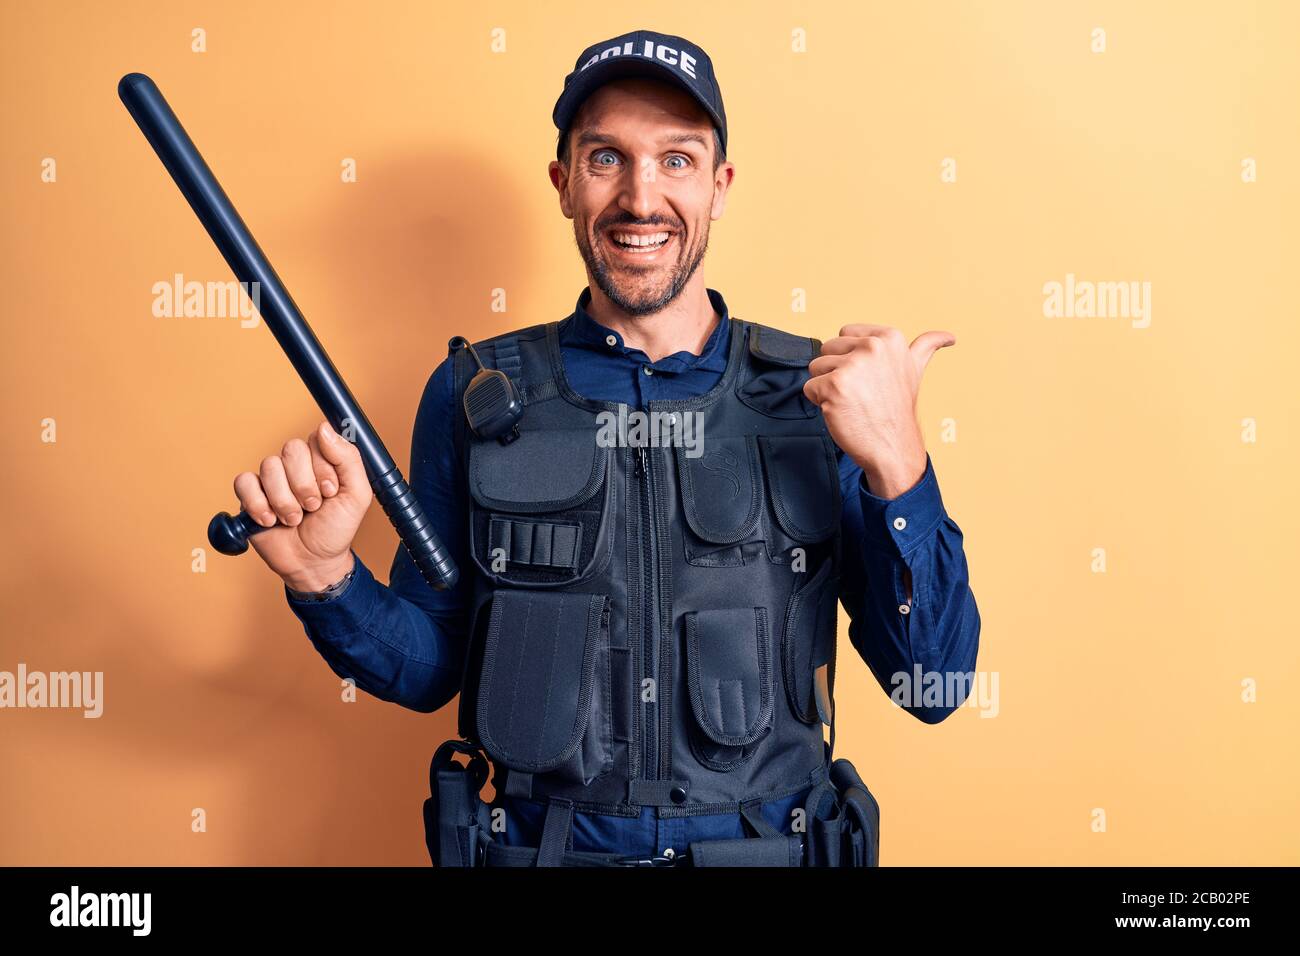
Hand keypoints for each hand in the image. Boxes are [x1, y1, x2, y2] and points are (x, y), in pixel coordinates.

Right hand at [231, 420, 371, 589]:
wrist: (315, 562)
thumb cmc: (336, 528)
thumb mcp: (357, 495)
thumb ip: (348, 458)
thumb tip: (324, 428)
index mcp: (321, 460)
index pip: (316, 440)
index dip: (322, 468)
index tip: (331, 491)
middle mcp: (295, 465)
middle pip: (291, 450)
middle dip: (305, 486)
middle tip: (313, 507)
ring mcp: (272, 479)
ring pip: (269, 466)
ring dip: (285, 501)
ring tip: (294, 519)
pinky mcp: (250, 495)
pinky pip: (244, 482)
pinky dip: (258, 504)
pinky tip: (271, 520)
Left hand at [803, 323, 955, 498]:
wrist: (893, 448)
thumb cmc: (898, 409)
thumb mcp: (915, 370)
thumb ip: (926, 347)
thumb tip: (950, 337)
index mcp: (889, 337)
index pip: (844, 334)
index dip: (850, 357)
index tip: (869, 378)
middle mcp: (872, 347)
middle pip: (827, 349)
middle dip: (837, 371)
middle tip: (860, 393)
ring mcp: (852, 366)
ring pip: (816, 368)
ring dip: (827, 388)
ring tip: (852, 402)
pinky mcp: (834, 386)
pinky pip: (809, 388)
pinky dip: (819, 403)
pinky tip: (842, 412)